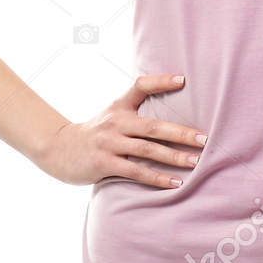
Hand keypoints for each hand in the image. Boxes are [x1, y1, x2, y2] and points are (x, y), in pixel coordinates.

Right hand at [36, 74, 206, 188]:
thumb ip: (137, 109)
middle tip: (205, 139)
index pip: (140, 86)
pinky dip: (157, 178)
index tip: (183, 79)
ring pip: (147, 150)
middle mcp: (115, 122)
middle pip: (153, 126)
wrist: (57, 150)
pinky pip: (136, 171)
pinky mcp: (104, 163)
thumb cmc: (96, 132)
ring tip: (196, 162)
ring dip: (174, 157)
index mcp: (120, 106)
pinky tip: (175, 183)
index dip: (161, 81)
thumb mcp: (113, 114)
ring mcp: (109, 143)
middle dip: (181, 133)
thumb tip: (174, 104)